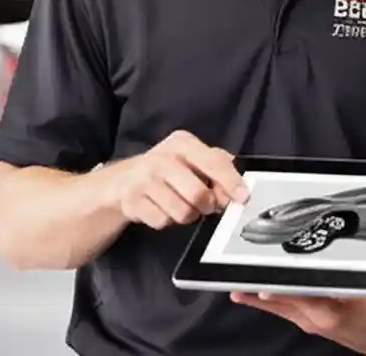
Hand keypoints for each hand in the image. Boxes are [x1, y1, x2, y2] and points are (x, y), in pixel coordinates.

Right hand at [109, 130, 249, 229]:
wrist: (122, 180)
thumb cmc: (167, 170)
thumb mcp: (192, 158)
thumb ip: (218, 168)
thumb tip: (237, 189)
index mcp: (182, 143)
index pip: (213, 162)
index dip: (231, 182)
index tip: (243, 197)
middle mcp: (161, 157)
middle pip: (198, 194)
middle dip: (207, 205)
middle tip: (206, 205)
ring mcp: (144, 179)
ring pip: (182, 213)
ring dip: (187, 215)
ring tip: (180, 204)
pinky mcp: (132, 200)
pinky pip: (162, 222)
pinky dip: (167, 220)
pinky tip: (162, 208)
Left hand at [230, 292, 365, 353]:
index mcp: (335, 312)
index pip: (305, 299)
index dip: (286, 292)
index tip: (266, 287)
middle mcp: (318, 319)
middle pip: (286, 302)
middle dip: (263, 290)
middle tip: (240, 280)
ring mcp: (310, 321)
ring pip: (280, 307)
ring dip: (258, 297)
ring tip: (236, 287)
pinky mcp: (307, 320)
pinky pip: (282, 309)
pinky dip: (265, 301)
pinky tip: (249, 296)